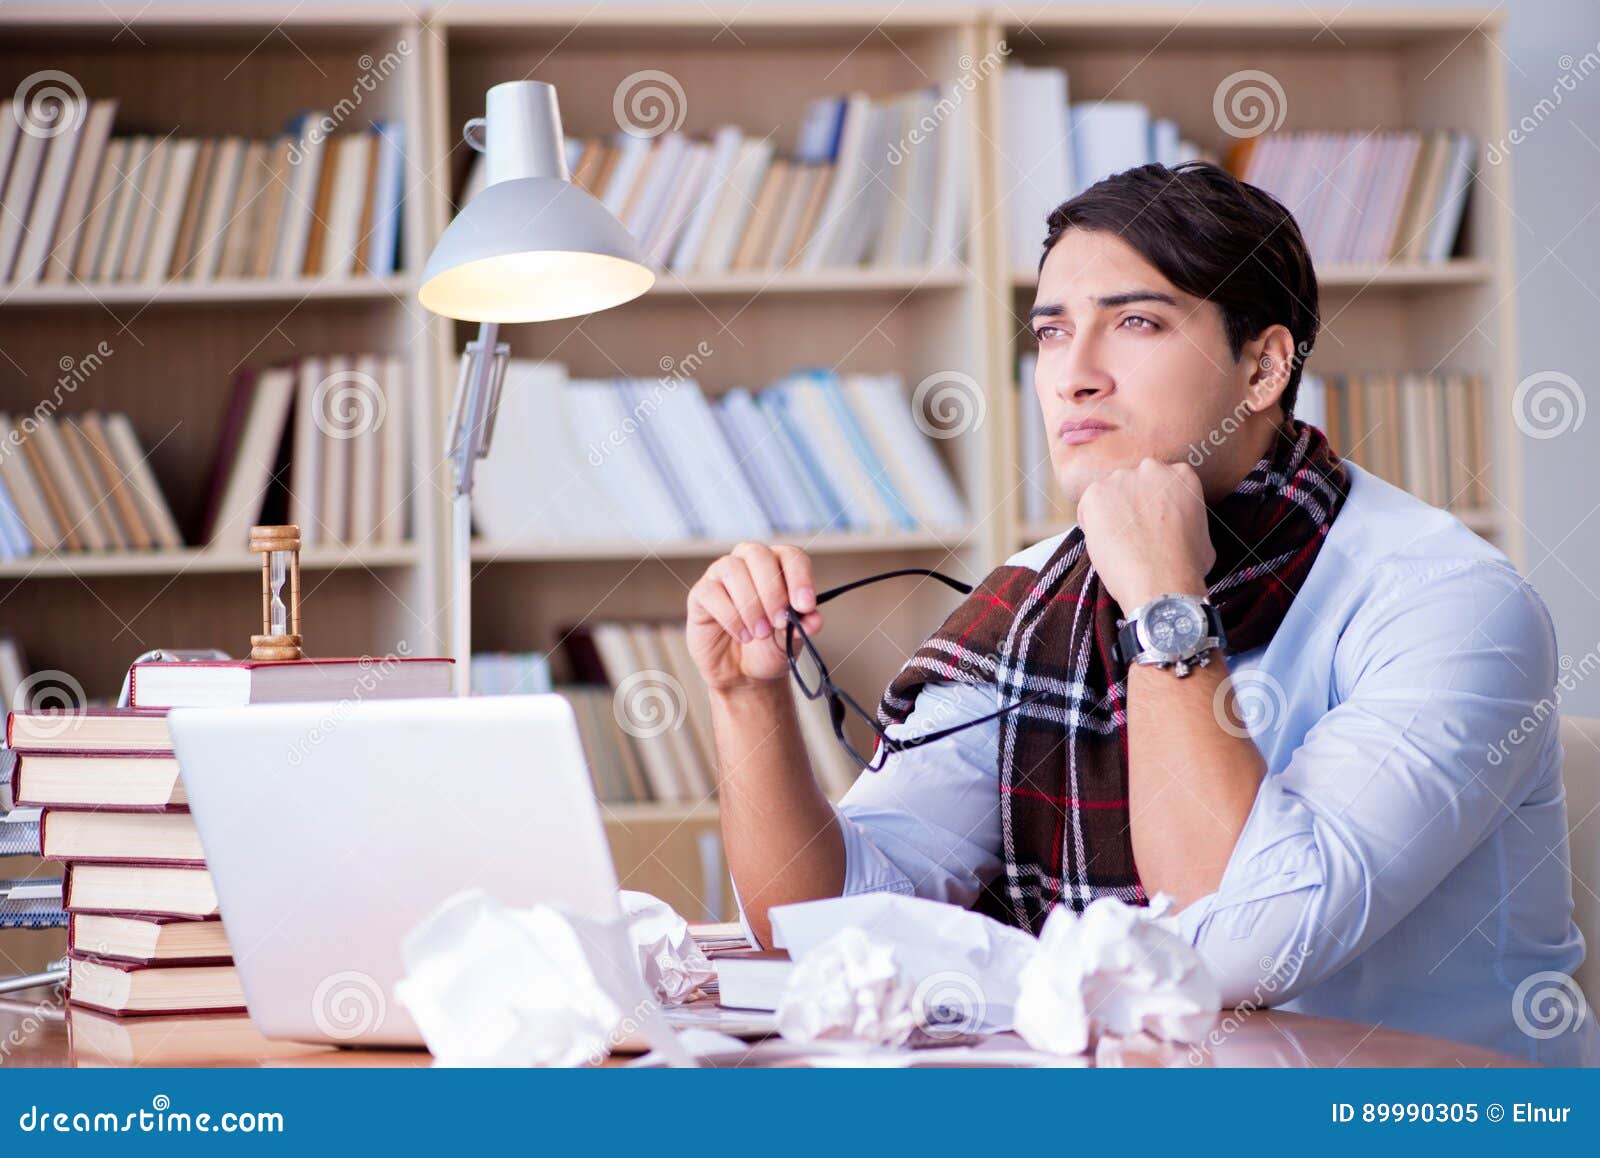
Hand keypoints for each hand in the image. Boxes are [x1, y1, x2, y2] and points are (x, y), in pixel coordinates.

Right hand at [686, 543, 822, 693]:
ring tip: (760, 633)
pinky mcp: (701, 593)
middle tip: (779, 623)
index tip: (805, 606)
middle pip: (759, 555)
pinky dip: (730, 616)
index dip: (799, 578)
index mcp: (777, 566)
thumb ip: (803, 625)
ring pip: (733, 569)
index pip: (790, 556)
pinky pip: (712, 592)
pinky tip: (742, 635)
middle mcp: (748, 562)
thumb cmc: (769, 647)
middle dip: (772, 592)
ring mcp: (721, 575)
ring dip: (750, 605)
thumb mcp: (792, 639)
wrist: (743, 673)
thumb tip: (813, 619)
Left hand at [1076, 458, 1215, 610]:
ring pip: (1109, 494)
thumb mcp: (1203, 536)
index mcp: (1181, 475)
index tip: (1151, 524)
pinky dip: (1091, 524)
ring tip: (1119, 543)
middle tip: (1133, 533)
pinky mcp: (1096, 493)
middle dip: (1131, 504)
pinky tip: (1106, 543)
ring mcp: (1121, 479)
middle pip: (1133, 484)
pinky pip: (1087, 507)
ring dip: (1110, 514)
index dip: (1153, 505)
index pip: (1159, 483)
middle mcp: (1151, 469)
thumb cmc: (1186, 566)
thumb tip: (1183, 530)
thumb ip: (1188, 520)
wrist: (1161, 581)